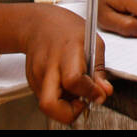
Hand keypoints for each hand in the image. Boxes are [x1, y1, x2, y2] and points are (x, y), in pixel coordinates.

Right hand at [20, 3, 112, 123]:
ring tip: (76, 91)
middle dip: (69, 113)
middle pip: (50, 104)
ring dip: (65, 106)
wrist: (40, 24)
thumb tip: (104, 92)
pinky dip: (59, 98)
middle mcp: (48, 66)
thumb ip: (99, 70)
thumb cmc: (67, 29)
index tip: (100, 94)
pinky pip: (46, 99)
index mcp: (66, 51)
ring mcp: (37, 76)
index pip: (74, 80)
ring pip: (48, 105)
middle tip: (82, 103)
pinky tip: (66, 86)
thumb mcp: (92, 42)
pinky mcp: (32, 82)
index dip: (89, 92)